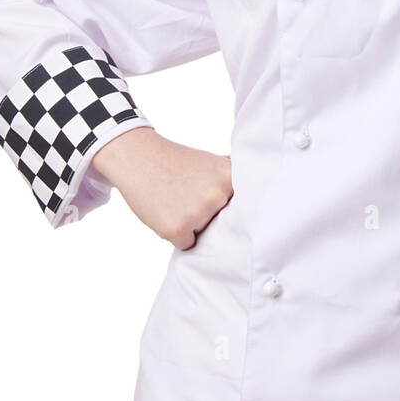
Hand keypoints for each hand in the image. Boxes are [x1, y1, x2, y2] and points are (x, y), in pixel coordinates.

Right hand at [89, 128, 233, 249]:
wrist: (139, 157)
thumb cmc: (176, 162)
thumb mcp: (213, 163)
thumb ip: (233, 181)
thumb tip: (260, 197)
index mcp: (230, 179)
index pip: (240, 209)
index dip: (226, 207)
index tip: (214, 198)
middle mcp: (218, 196)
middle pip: (222, 223)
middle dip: (207, 215)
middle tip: (187, 195)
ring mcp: (198, 214)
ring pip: (203, 234)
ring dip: (191, 224)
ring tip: (175, 199)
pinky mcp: (177, 229)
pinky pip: (186, 243)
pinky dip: (176, 233)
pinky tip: (166, 211)